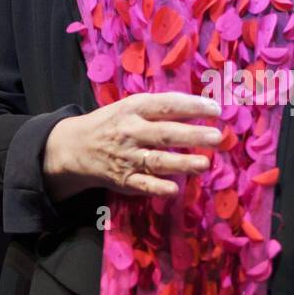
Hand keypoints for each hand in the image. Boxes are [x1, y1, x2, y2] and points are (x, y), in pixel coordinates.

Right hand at [42, 92, 223, 201]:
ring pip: (157, 161)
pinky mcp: (124, 179)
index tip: (216, 109)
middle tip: (217, 137)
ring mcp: (127, 157)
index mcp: (134, 109)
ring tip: (205, 164)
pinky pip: (143, 185)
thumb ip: (161, 107)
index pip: (167, 105)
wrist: (76, 147)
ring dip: (182, 163)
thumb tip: (201, 105)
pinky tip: (175, 189)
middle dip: (193, 135)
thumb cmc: (114, 123)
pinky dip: (158, 188)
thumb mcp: (131, 106)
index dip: (192, 106)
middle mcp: (131, 132)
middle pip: (165, 134)